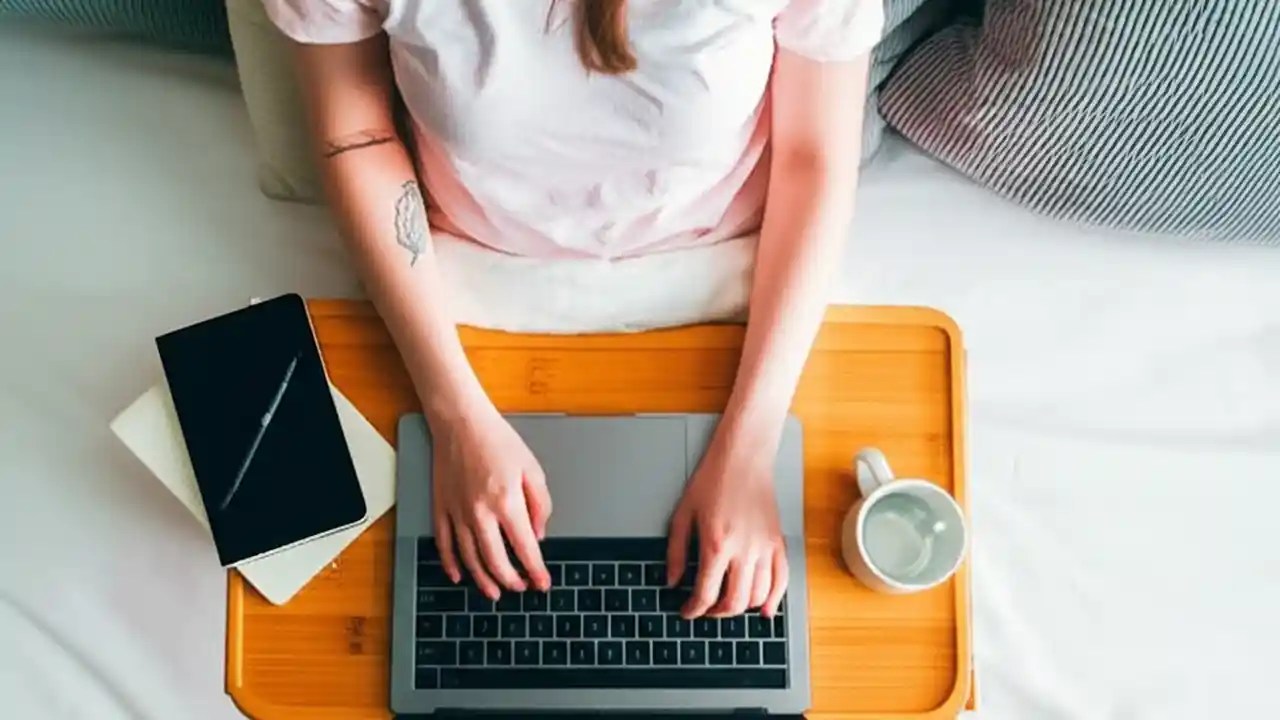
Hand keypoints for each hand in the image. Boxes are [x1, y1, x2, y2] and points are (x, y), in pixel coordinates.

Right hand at [429, 405, 552, 598]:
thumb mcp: (532, 469)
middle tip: (520, 587)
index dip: (535, 570)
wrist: (461, 423)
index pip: (524, 548)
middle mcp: (480, 513)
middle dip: (510, 580)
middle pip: (495, 561)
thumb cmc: (498, 441)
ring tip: (495, 592)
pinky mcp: (441, 508)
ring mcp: (457, 512)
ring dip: (483, 580)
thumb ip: (541, 505)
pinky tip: (459, 575)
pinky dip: (450, 564)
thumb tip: (538, 534)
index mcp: (507, 502)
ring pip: (469, 559)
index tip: (542, 583)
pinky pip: (444, 544)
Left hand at [666, 431, 787, 618]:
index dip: (693, 609)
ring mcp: (764, 548)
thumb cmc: (712, 481)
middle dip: (715, 613)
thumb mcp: (682, 514)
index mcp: (716, 544)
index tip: (686, 611)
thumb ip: (675, 552)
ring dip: (740, 608)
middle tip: (705, 609)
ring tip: (726, 604)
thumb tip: (672, 581)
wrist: (743, 458)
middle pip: (733, 602)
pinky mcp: (778, 543)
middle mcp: (743, 551)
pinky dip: (773, 600)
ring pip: (757, 597)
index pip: (705, 593)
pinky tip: (764, 610)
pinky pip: (781, 581)